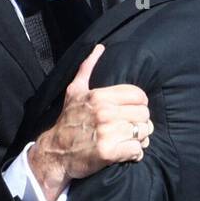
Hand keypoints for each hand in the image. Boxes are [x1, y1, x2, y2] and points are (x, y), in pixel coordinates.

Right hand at [27, 45, 150, 198]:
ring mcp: (107, 133)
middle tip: (130, 127)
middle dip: (140, 122)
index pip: (139, 95)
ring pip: (143, 132)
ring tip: (128, 139)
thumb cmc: (68, 120)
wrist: (55, 152)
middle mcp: (104, 113)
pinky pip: (137, 150)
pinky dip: (134, 153)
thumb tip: (99, 47)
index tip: (131, 112)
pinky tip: (125, 152)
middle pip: (144, 114)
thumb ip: (87, 68)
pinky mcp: (109, 153)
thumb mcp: (74, 91)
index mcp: (99, 96)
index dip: (139, 104)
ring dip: (139, 138)